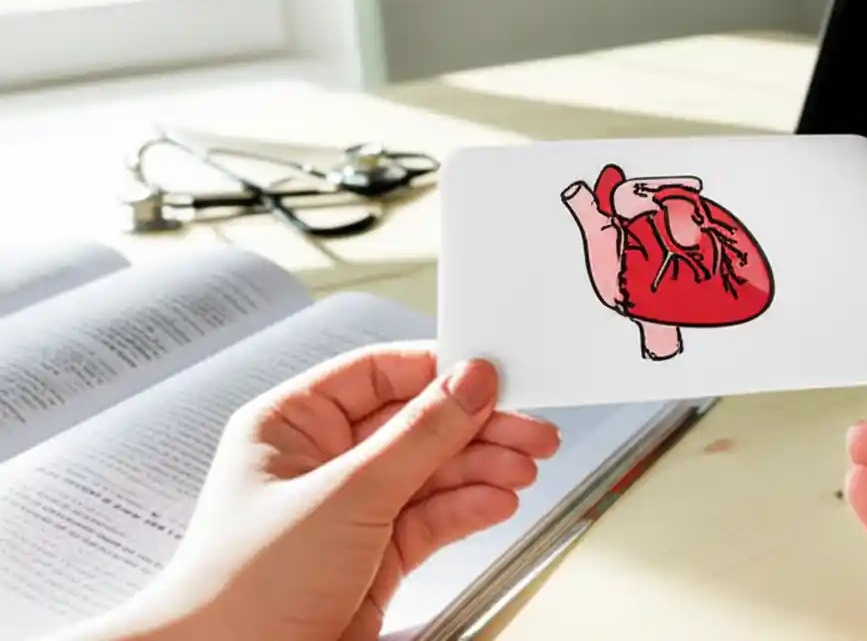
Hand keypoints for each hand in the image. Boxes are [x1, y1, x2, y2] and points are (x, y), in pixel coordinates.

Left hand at [66, 345, 558, 640]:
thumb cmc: (240, 591)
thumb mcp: (342, 496)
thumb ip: (417, 437)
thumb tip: (468, 383)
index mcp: (292, 424)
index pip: (379, 374)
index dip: (438, 370)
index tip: (491, 374)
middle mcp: (322, 462)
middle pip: (417, 424)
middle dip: (476, 426)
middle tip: (529, 427)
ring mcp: (351, 510)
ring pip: (432, 472)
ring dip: (482, 468)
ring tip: (523, 466)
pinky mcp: (375, 557)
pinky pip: (433, 518)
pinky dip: (470, 509)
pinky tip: (497, 501)